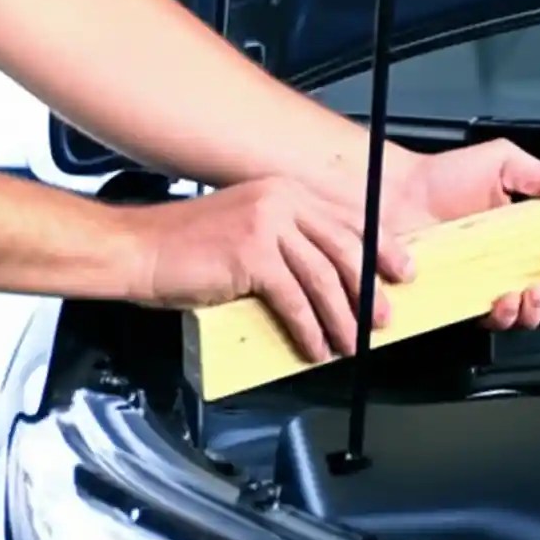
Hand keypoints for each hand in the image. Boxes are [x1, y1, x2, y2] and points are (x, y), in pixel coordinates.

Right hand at [123, 177, 412, 361]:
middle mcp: (280, 201)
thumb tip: (326, 279)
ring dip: (341, 319)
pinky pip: (295, 300)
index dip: (379, 249)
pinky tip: (314, 347)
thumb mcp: (247, 230)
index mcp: (283, 192)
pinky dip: (309, 330)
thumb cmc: (186, 247)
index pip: (345, 222)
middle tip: (381, 318)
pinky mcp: (252, 255)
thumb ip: (286, 243)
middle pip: (343, 249)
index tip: (400, 271)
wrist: (139, 250)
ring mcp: (266, 225)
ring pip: (322, 279)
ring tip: (349, 344)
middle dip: (368, 289)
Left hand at [391, 139, 539, 329]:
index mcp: (532, 236)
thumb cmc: (444, 177)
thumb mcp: (504, 163)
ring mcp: (491, 285)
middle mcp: (514, 265)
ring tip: (538, 288)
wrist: (399, 192)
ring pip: (531, 318)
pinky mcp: (465, 299)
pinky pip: (494, 321)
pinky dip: (507, 314)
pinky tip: (508, 297)